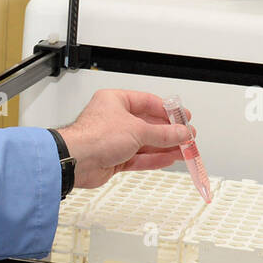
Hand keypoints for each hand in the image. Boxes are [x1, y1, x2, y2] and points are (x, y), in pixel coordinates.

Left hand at [58, 88, 193, 190]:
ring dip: (165, 146)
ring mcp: (113, 140)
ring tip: (184, 149)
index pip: (148, 102)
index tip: (183, 117)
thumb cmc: (94, 137)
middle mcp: (113, 119)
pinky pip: (139, 157)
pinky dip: (154, 158)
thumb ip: (163, 133)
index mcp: (115, 101)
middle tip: (187, 136)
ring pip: (145, 143)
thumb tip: (181, 133)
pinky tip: (169, 158)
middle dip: (169, 132)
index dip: (168, 110)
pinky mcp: (113, 158)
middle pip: (148, 124)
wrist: (76, 161)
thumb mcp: (138, 130)